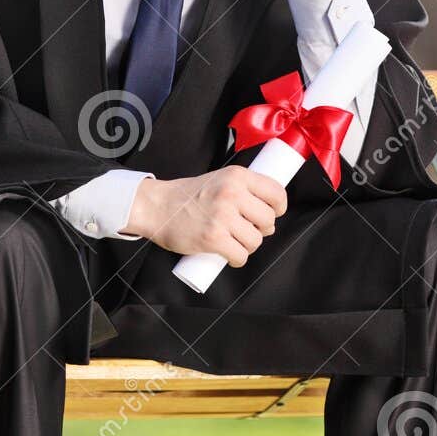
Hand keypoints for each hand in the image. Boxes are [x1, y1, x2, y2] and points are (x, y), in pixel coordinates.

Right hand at [123, 166, 287, 265]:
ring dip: (247, 245)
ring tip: (234, 241)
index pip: (276, 193)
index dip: (279, 207)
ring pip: (255, 240)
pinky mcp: (213, 238)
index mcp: (237, 176)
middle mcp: (232, 193)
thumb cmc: (187, 196)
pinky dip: (237, 259)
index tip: (273, 213)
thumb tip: (268, 210)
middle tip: (246, 229)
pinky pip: (241, 256)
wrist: (157, 207)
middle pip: (268, 220)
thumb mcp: (219, 179)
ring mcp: (223, 216)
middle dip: (261, 229)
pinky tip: (229, 254)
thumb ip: (242, 189)